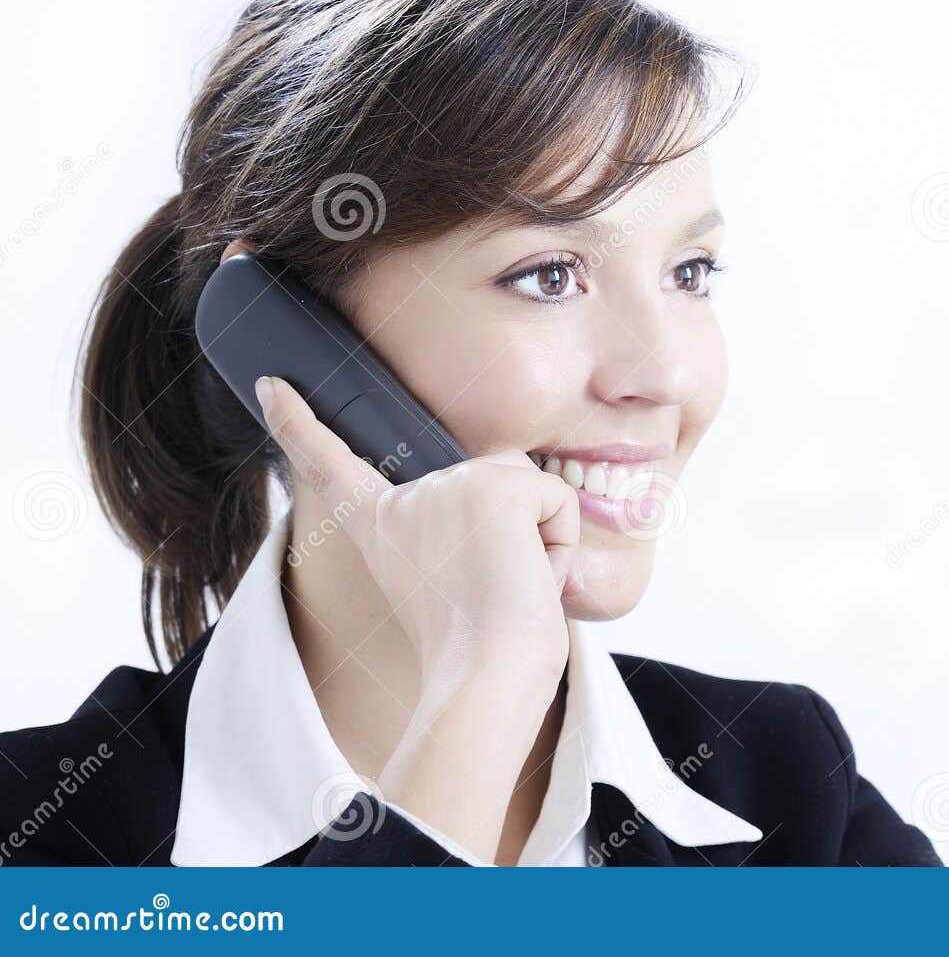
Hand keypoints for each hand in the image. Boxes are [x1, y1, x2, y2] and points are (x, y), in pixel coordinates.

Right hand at [255, 375, 578, 702]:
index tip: (270, 383)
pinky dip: (562, 543)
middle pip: (489, 483)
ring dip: (541, 541)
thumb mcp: (457, 589)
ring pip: (529, 490)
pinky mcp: (493, 487)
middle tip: (489, 596)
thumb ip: (463, 545)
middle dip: (514, 536)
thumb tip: (524, 554)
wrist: (488, 680)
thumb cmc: (482, 656)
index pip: (333, 464)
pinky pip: (558, 499)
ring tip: (509, 588)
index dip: (297, 424)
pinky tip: (528, 577)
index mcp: (379, 526)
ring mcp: (447, 487)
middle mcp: (404, 500)